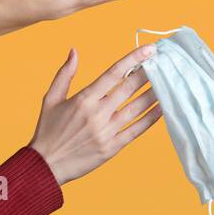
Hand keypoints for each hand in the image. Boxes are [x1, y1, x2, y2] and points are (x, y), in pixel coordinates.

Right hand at [28, 45, 161, 185]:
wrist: (45, 165)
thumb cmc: (47, 131)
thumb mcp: (50, 99)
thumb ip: (65, 74)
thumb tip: (74, 51)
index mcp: (83, 99)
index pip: (113, 73)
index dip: (133, 59)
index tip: (148, 49)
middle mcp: (97, 113)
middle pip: (129, 88)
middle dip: (148, 73)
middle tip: (163, 62)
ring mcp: (106, 131)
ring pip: (137, 109)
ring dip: (154, 94)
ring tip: (168, 82)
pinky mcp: (113, 147)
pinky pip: (136, 130)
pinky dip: (151, 119)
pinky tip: (163, 108)